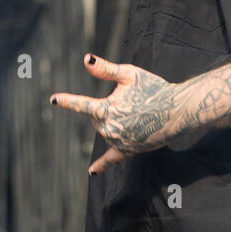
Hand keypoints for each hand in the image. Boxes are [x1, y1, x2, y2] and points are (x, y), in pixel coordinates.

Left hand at [50, 54, 181, 173]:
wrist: (177, 111)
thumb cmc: (154, 88)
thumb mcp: (129, 74)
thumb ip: (105, 69)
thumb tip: (86, 59)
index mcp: (107, 108)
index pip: (81, 104)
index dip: (67, 101)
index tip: (53, 99)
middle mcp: (109, 128)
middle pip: (97, 118)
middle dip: (108, 109)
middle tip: (132, 101)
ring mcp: (118, 142)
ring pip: (105, 132)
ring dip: (113, 124)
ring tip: (137, 115)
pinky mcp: (128, 151)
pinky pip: (111, 159)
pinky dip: (101, 165)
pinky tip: (91, 172)